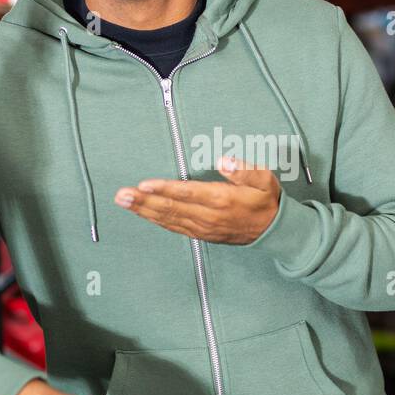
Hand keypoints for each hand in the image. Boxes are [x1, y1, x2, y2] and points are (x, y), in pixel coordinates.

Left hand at [115, 156, 280, 243]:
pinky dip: (156, 220)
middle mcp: (209, 216)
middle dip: (144, 201)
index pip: (187, 193)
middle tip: (122, 195)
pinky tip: (143, 214)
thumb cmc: (266, 200)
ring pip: (168, 219)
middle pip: (171, 208)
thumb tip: (224, 160)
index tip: (144, 185)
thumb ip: (244, 169)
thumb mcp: (264, 179)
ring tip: (124, 202)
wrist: (273, 231)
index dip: (164, 189)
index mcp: (221, 199)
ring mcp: (203, 227)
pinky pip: (174, 227)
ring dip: (144, 211)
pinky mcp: (201, 234)